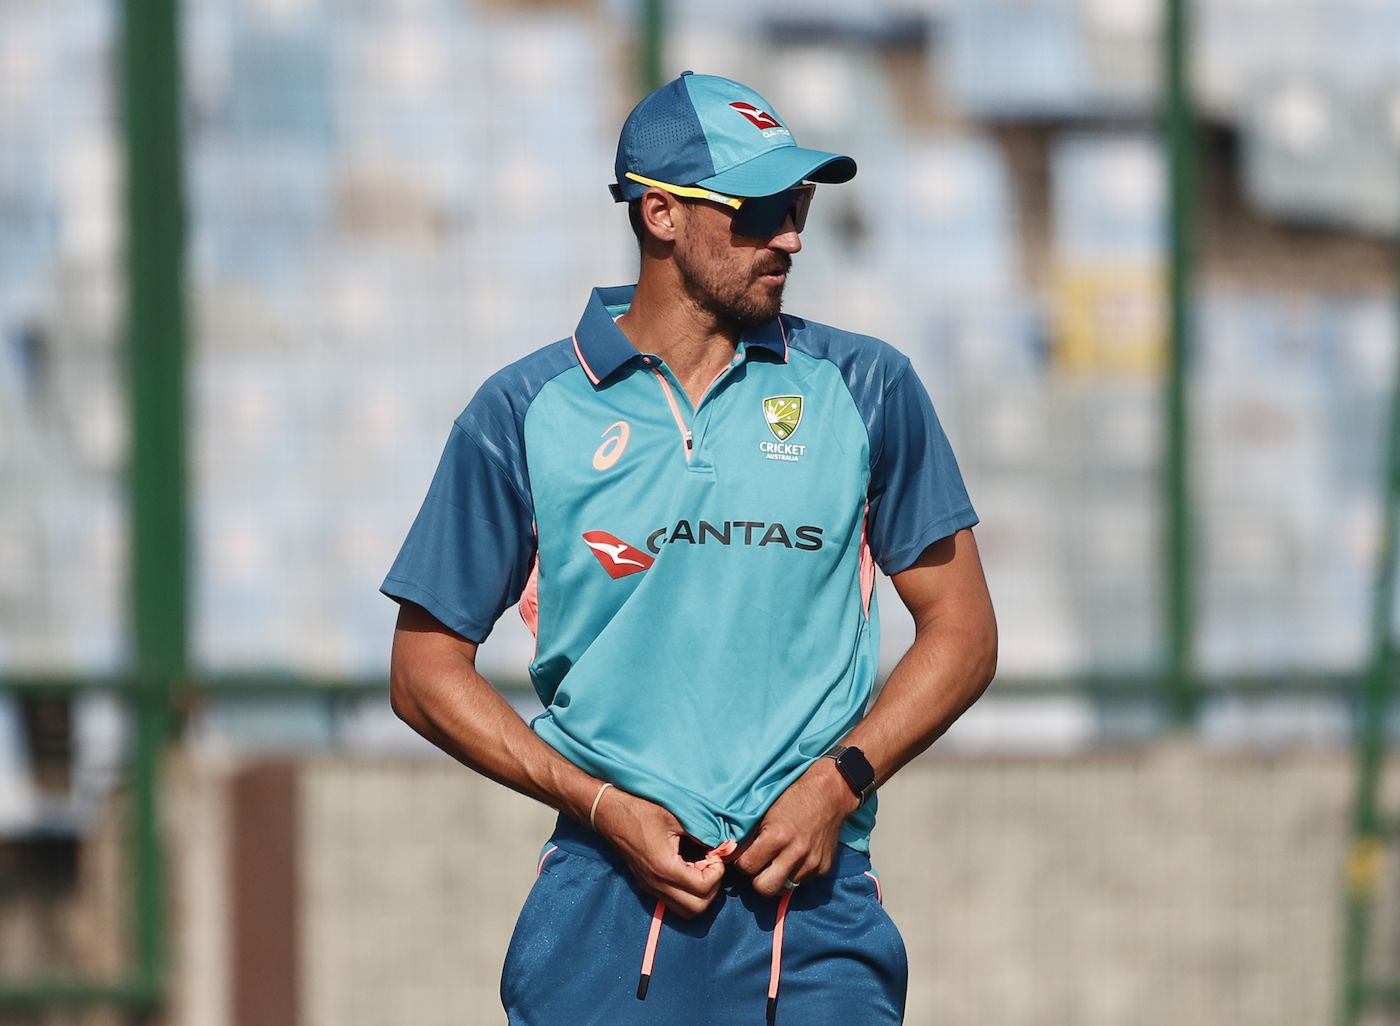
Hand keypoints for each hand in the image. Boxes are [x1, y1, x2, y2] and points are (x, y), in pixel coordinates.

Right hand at [592, 787, 725, 917]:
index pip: (703, 889)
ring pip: (685, 911)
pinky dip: (687, 892)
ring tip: (699, 867)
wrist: (609, 812)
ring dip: (699, 894)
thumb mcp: (677, 817)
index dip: (717, 873)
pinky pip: (673, 902)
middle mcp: (656, 884)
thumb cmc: (642, 809)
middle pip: (697, 909)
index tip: (715, 854)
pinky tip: (687, 867)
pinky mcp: (646, 884)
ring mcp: (650, 887)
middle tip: (710, 864)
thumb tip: (724, 845)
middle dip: (711, 888)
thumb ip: (702, 833)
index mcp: (664, 867)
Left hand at [733, 758, 859, 896]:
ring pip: (784, 887)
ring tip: (778, 860)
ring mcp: (811, 863)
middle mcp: (796, 854)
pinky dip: (794, 872)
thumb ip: (750, 836)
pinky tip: (794, 857)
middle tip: (758, 866)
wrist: (828, 794)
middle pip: (764, 889)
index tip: (744, 856)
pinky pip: (801, 881)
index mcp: (777, 837)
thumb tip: (732, 855)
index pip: (746, 867)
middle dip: (757, 880)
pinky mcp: (823, 868)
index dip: (742, 863)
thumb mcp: (765, 812)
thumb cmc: (792, 798)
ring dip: (777, 877)